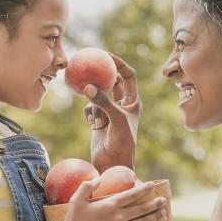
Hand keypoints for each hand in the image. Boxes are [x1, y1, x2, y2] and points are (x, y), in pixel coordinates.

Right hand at [59, 179, 167, 220]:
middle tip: (164, 200)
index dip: (144, 189)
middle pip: (142, 209)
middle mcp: (119, 217)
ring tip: (163, 213)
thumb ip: (87, 186)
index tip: (152, 185)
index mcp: (110, 205)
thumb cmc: (73, 220)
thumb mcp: (76, 199)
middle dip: (155, 203)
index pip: (132, 194)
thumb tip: (98, 178)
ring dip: (155, 217)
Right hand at [83, 53, 141, 171]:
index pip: (128, 75)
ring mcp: (109, 112)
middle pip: (112, 82)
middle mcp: (122, 105)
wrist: (113, 164)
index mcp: (133, 102)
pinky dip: (88, 112)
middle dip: (102, 74)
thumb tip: (88, 86)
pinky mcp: (98, 121)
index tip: (105, 55)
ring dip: (93, 99)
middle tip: (89, 63)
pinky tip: (91, 124)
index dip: (118, 63)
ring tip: (92, 109)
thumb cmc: (122, 143)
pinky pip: (90, 108)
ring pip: (98, 95)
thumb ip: (103, 102)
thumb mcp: (115, 119)